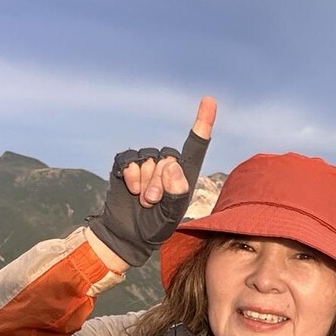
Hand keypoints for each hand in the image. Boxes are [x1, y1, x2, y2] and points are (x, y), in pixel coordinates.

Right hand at [87, 97, 216, 268]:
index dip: (203, 122)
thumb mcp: (170, 217)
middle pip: (168, 158)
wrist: (127, 235)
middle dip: (160, 183)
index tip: (209, 101)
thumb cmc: (154, 227)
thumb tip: (172, 164)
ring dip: (145, 183)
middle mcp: (166, 165)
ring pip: (148, 160)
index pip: (196, 145)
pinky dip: (130, 176)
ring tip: (143, 201)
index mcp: (184, 175)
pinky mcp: (126, 165)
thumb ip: (175, 194)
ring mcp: (146, 163)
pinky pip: (130, 160)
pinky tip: (131, 189)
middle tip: (153, 203)